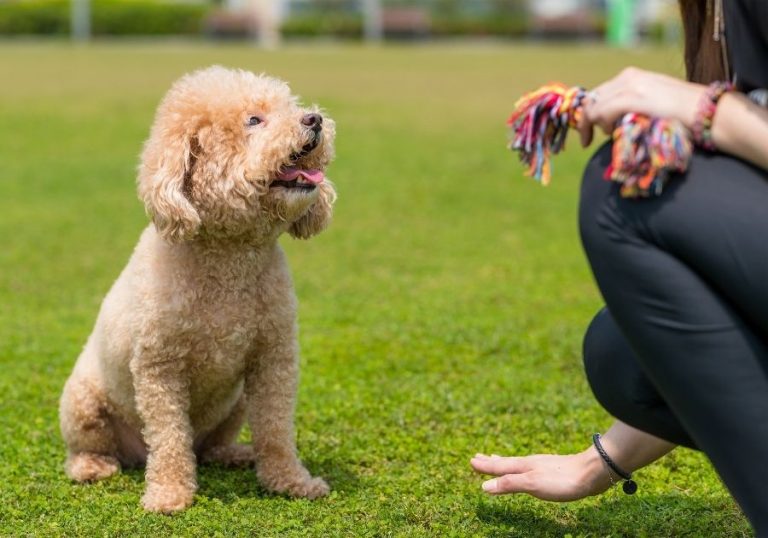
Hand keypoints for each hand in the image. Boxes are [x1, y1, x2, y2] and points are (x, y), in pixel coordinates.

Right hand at [470, 449, 610, 501]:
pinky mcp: (552, 471)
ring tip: (496, 460)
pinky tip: (527, 470)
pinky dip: (519, 468)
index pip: (499, 466)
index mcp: (523, 466)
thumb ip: (509, 484)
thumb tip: (484, 486)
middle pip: (506, 462)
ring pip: (517, 464)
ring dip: (504, 463)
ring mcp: (541, 466)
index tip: (471, 461)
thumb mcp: (532, 484)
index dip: (485, 466)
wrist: (592, 472)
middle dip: (491, 462)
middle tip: (478, 457)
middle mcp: (530, 463)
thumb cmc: (562, 480)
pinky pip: (528, 468)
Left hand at [577, 67, 705, 146]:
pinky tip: (609, 132)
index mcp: (632, 76)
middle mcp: (628, 77)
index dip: (589, 112)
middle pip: (592, 98)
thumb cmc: (682, 114)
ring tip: (607, 135)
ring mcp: (629, 86)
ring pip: (594, 106)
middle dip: (585, 119)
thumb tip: (612, 123)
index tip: (587, 131)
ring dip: (593, 124)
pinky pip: (602, 111)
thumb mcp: (651, 105)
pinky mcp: (631, 97)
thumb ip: (631, 108)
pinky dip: (600, 124)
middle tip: (586, 139)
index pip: (599, 93)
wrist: (704, 111)